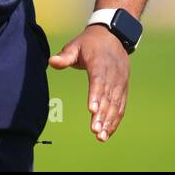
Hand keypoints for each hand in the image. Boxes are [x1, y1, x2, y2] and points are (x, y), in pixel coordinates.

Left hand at [48, 25, 129, 142]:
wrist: (113, 37)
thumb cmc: (89, 44)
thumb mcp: (75, 46)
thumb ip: (64, 56)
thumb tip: (51, 62)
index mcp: (100, 63)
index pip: (99, 81)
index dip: (96, 95)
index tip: (91, 109)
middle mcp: (113, 75)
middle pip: (108, 97)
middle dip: (102, 115)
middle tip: (95, 131)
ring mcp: (120, 83)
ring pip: (116, 105)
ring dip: (109, 121)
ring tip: (100, 136)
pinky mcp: (123, 89)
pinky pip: (120, 106)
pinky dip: (115, 120)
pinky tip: (107, 132)